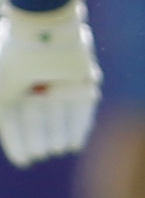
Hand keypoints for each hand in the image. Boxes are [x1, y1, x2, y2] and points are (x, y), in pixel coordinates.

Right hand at [0, 0, 100, 166]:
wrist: (43, 36)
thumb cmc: (13, 64)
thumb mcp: (1, 96)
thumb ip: (4, 112)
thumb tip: (7, 123)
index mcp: (14, 84)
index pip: (16, 120)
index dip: (20, 141)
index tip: (26, 160)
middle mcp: (38, 82)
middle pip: (41, 118)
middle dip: (42, 137)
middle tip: (42, 154)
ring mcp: (61, 79)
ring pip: (63, 113)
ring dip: (61, 133)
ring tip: (59, 150)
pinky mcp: (82, 76)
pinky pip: (83, 104)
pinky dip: (80, 123)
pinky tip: (76, 142)